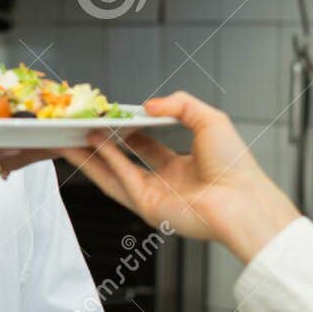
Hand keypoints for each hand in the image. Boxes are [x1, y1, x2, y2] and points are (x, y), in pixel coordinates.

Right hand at [59, 91, 298, 263]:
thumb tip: (149, 105)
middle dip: (101, 145)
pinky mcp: (147, 207)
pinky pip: (119, 180)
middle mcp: (166, 182)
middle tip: (82, 128)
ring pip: (114, 173)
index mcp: (183, 166)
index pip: (147, 146)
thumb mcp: (209, 119)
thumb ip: (179, 104)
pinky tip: (90, 144)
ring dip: (91, 156)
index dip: (128, 131)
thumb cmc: (235, 166)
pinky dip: (103, 162)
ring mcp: (155, 196)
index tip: (110, 118)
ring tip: (71, 137)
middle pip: (125, 161)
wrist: (241, 199)